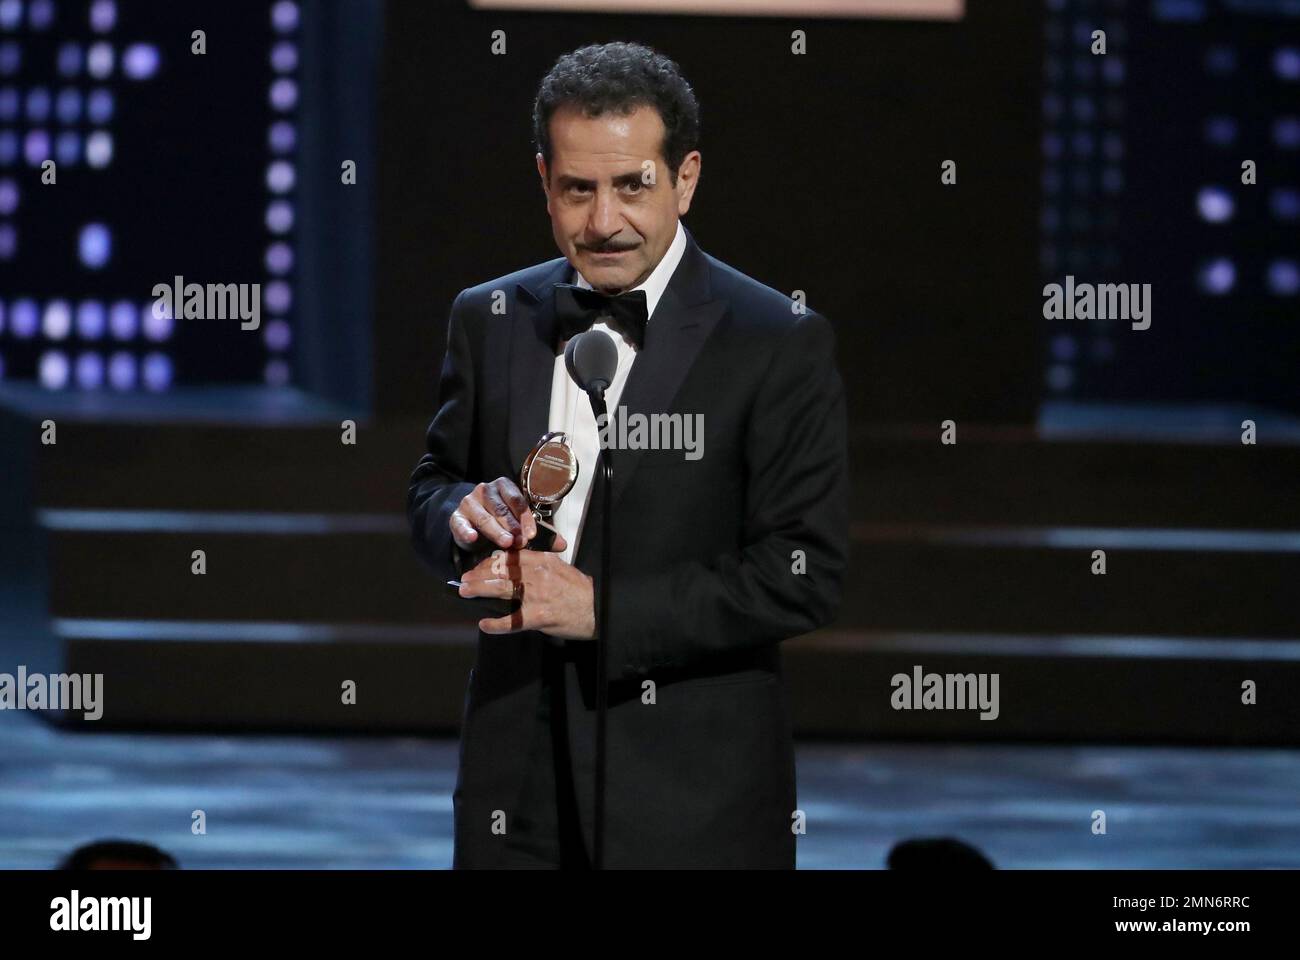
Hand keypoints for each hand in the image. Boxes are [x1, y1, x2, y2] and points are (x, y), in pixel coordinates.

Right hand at [450, 477, 536, 550]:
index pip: (515, 500)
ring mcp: (468, 502)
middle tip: (520, 541)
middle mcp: (484, 490)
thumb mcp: (511, 515)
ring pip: (484, 518)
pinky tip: (473, 537)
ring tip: (507, 543)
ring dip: (497, 532)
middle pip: (500, 509)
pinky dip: (466, 531)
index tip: (531, 534)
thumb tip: (528, 536)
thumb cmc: (497, 517)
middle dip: (512, 527)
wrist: (471, 521)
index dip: (524, 518)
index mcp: (502, 485)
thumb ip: (519, 522)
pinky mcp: (456, 517)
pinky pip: (461, 525)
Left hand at [458, 544, 594, 639]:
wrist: (600, 608)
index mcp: (542, 561)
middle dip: (478, 574)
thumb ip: (540, 566)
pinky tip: (485, 625)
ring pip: (501, 590)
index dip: (490, 561)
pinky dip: (496, 625)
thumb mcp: (561, 569)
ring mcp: (537, 595)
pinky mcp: (539, 616)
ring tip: (465, 593)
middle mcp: (537, 575)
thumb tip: (518, 570)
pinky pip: (512, 621)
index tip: (479, 566)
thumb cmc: (580, 591)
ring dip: (479, 590)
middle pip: (500, 571)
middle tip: (464, 580)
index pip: (509, 557)